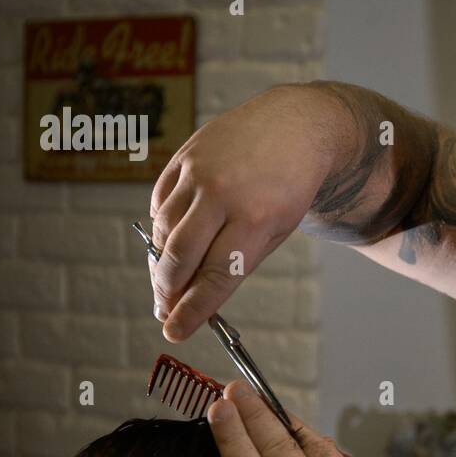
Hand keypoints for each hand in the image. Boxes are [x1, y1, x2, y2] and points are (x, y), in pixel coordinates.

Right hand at [149, 84, 353, 341]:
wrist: (295, 125)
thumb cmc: (289, 185)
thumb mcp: (277, 229)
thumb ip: (238, 259)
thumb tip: (198, 294)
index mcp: (256, 217)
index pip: (217, 274)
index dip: (193, 308)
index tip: (176, 330)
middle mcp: (222, 193)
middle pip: (180, 256)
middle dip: (168, 292)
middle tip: (165, 311)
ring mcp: (198, 172)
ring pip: (163, 231)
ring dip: (161, 263)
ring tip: (167, 282)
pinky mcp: (183, 157)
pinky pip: (160, 203)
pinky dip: (161, 227)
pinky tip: (169, 242)